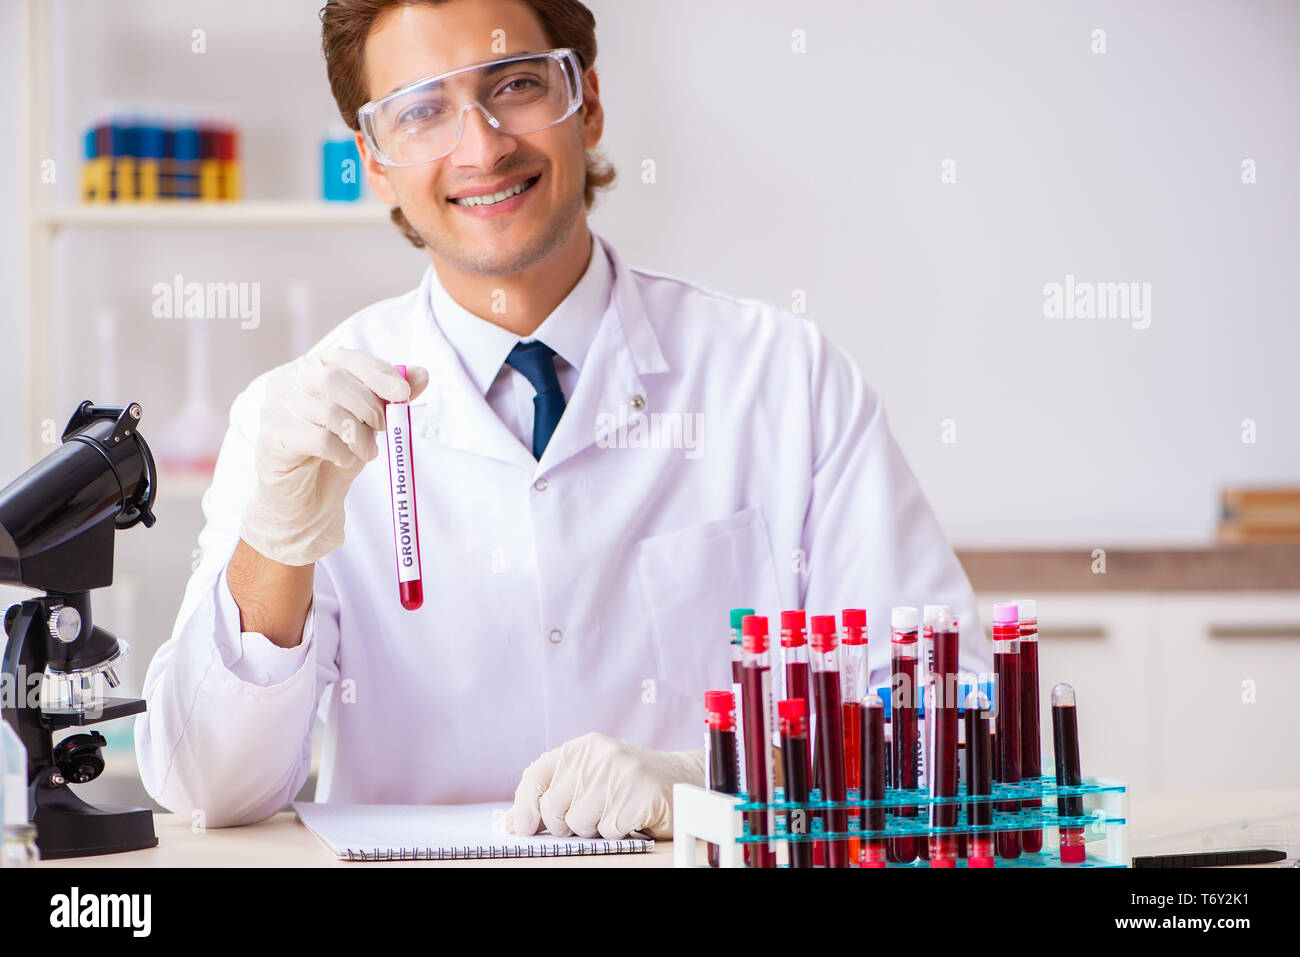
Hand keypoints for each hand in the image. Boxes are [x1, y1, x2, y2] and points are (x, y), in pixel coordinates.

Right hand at [239, 348, 428, 565]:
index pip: (347, 358)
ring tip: (369, 451)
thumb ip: (391, 396)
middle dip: (369, 406)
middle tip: (383, 429)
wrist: (307, 496)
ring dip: (359, 435)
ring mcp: (275, 409)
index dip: (379, 373)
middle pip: (334, 381)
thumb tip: (420, 375)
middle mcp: (288, 381)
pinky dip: (341, 452)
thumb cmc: (337, 449)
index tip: (404, 394)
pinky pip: (317, 440)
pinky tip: (346, 460)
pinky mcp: (272, 440)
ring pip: (327, 411)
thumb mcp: (369, 420)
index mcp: (312, 367)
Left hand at [505, 732, 704, 839]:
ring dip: (598, 827)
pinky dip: (620, 831)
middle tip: (594, 814)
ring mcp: (619, 773)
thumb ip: (552, 796)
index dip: (524, 805)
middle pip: (554, 809)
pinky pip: (609, 831)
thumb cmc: (630, 785)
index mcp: (582, 748)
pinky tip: (633, 816)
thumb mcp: (588, 782)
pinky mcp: (637, 795)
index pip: (536, 775)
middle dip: (569, 823)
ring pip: (580, 823)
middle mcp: (598, 755)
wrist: (683, 781)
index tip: (523, 827)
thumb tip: (513, 822)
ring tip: (617, 811)